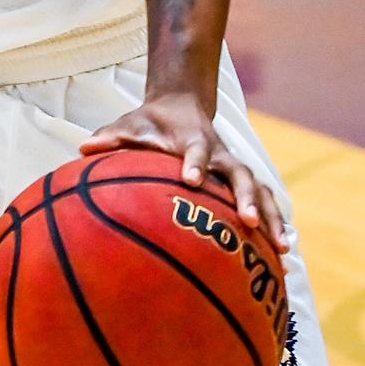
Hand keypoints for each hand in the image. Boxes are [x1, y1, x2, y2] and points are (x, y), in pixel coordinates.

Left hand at [80, 94, 289, 252]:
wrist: (182, 106)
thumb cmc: (151, 122)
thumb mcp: (130, 125)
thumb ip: (112, 137)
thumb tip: (83, 148)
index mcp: (194, 141)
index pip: (196, 151)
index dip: (193, 163)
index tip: (190, 179)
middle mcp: (222, 156)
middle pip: (241, 175)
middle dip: (247, 198)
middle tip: (249, 222)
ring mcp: (236, 170)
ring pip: (262, 192)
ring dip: (272, 218)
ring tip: (282, 251)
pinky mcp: (242, 183)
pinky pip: (265, 205)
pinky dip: (275, 227)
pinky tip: (282, 259)